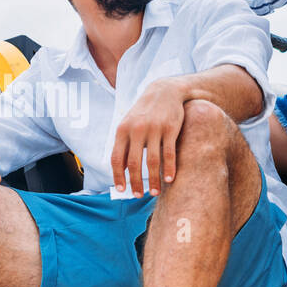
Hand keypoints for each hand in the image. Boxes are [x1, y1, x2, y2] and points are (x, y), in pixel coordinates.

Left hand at [110, 78, 185, 196]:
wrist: (165, 91)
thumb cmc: (144, 112)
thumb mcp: (129, 124)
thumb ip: (124, 145)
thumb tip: (120, 170)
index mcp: (122, 130)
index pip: (117, 158)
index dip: (118, 176)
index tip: (122, 190)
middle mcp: (136, 130)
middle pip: (134, 163)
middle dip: (135, 183)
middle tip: (138, 196)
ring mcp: (153, 129)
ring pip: (152, 161)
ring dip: (153, 180)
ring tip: (155, 192)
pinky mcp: (170, 129)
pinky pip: (169, 153)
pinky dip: (169, 168)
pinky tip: (169, 179)